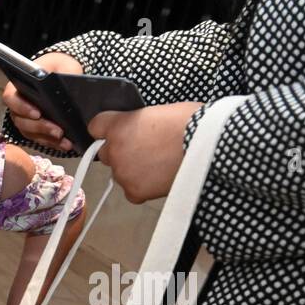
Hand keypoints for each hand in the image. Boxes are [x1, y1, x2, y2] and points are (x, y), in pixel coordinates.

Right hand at [2, 51, 85, 151]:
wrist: (62, 73)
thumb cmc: (59, 66)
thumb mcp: (64, 65)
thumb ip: (64, 73)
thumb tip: (69, 91)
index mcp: (17, 87)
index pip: (10, 98)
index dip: (21, 107)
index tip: (37, 113)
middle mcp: (17, 106)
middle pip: (22, 121)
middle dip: (40, 127)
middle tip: (58, 131)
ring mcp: (25, 120)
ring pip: (31, 133)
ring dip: (48, 138)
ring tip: (66, 141)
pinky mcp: (35, 130)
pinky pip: (41, 139)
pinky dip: (53, 143)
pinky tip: (66, 144)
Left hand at [88, 102, 202, 203]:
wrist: (208, 145)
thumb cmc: (191, 122)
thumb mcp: (159, 112)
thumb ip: (139, 123)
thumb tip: (138, 131)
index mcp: (119, 125)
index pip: (96, 127)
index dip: (108, 129)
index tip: (118, 132)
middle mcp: (114, 150)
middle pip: (107, 153)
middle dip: (121, 152)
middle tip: (146, 150)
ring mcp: (123, 173)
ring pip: (120, 173)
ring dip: (133, 170)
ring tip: (160, 165)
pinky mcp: (134, 192)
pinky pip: (132, 192)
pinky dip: (143, 187)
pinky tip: (160, 179)